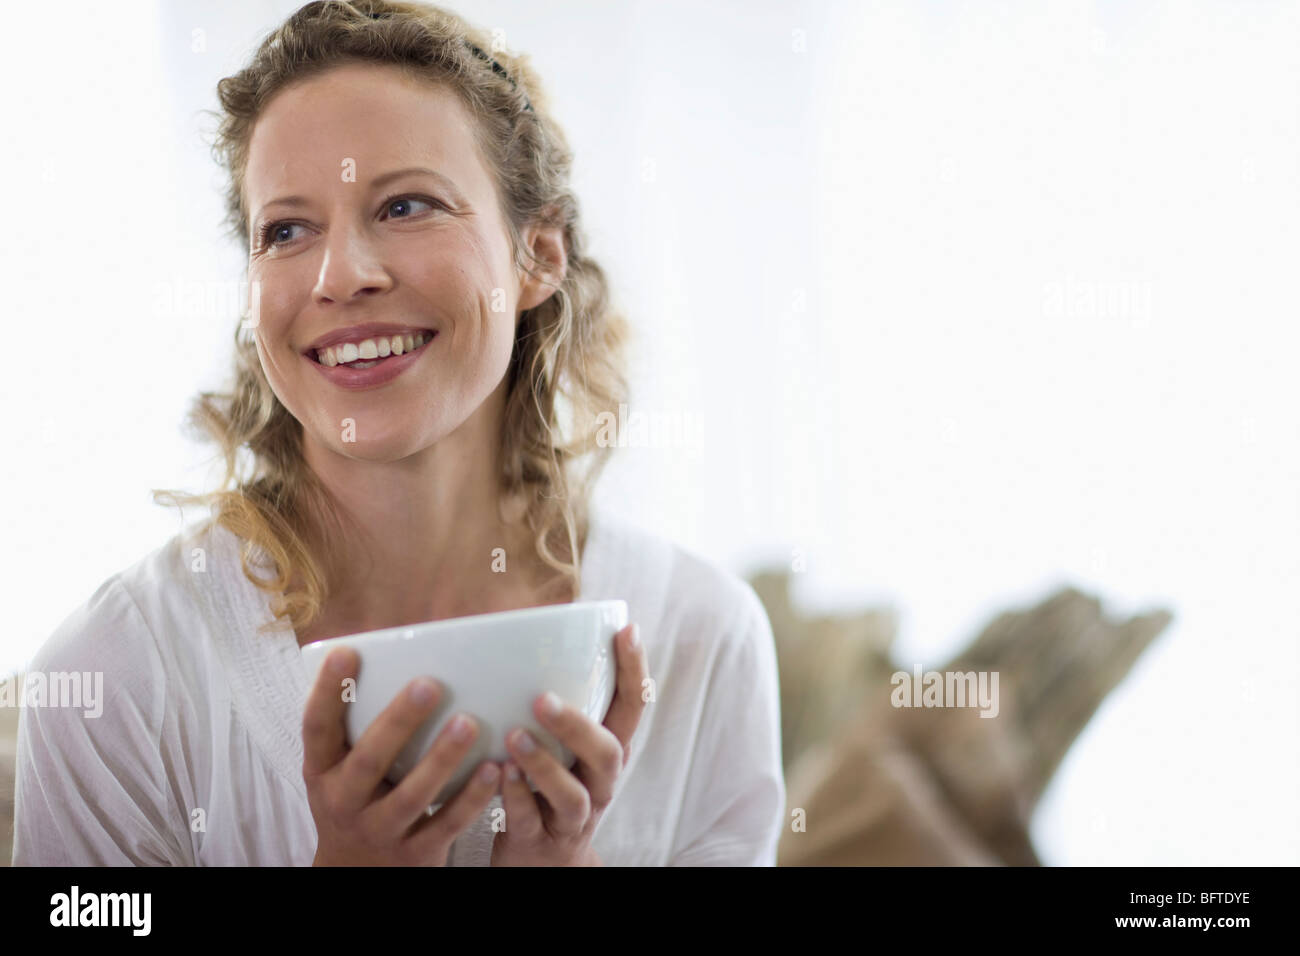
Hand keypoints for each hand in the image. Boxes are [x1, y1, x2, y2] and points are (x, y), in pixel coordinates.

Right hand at [303, 647, 501, 865]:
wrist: (356, 875)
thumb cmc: (356, 800)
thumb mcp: (340, 770)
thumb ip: (359, 728)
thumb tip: (392, 655)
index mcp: (322, 771)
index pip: (316, 728)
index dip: (328, 692)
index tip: (347, 653)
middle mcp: (344, 801)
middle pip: (368, 762)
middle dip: (398, 723)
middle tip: (429, 684)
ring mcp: (379, 830)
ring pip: (411, 796)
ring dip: (441, 759)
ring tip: (468, 723)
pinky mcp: (414, 854)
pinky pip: (446, 825)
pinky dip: (470, 798)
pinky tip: (494, 770)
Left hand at [491, 623, 647, 865]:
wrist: (541, 862)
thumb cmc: (545, 786)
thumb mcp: (562, 746)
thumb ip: (555, 703)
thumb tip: (530, 630)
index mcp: (607, 750)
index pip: (633, 707)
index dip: (635, 669)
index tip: (627, 631)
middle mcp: (600, 782)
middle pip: (608, 753)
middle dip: (578, 725)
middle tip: (543, 699)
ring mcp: (574, 816)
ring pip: (574, 794)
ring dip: (545, 765)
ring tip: (515, 737)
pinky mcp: (542, 842)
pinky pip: (532, 821)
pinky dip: (517, 798)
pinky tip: (499, 776)